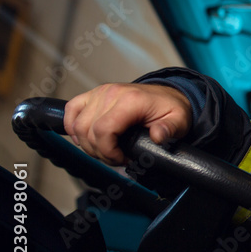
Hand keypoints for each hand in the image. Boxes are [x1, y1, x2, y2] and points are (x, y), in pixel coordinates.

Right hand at [64, 82, 192, 164]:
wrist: (168, 95)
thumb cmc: (171, 109)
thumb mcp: (178, 121)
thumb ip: (169, 129)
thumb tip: (158, 136)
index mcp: (131, 100)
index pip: (104, 130)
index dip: (108, 151)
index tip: (122, 159)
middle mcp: (112, 93)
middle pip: (88, 131)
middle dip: (100, 152)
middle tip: (117, 158)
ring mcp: (101, 92)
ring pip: (78, 125)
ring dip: (87, 144)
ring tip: (106, 150)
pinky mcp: (94, 94)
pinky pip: (72, 109)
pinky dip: (73, 127)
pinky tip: (84, 138)